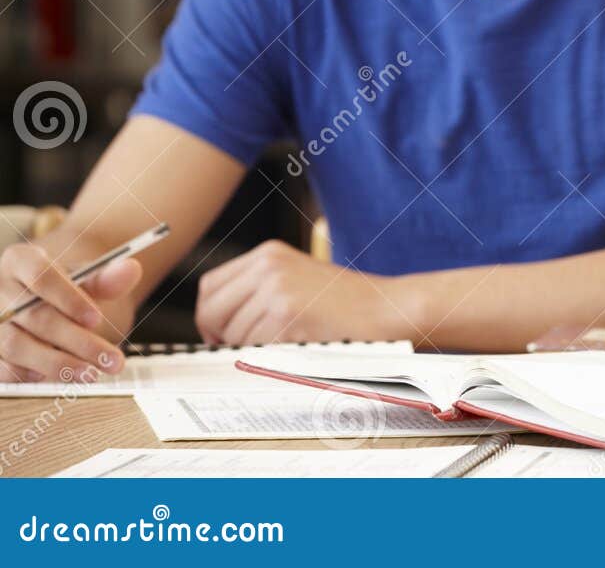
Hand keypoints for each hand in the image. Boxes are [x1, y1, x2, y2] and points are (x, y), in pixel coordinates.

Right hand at [0, 243, 139, 382]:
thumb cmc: (63, 287)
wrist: (41, 302)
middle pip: (34, 317)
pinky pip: (3, 368)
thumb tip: (131, 269)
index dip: (68, 298)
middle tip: (111, 359)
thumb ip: (106, 276)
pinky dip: (31, 375)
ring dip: (57, 363)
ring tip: (92, 374)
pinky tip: (60, 377)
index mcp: (20, 260)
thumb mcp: (85, 277)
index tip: (97, 319)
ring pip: (16, 346)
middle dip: (77, 341)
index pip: (40, 276)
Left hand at [194, 240, 408, 344]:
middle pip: (211, 312)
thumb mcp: (297, 279)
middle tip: (250, 346)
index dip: (211, 317)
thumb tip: (215, 323)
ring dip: (251, 349)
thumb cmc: (347, 302)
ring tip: (287, 341)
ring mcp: (277, 291)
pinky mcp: (287, 317)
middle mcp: (268, 267)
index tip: (224, 332)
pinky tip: (296, 346)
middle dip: (223, 336)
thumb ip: (257, 290)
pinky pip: (255, 349)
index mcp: (268, 254)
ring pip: (232, 336)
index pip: (210, 287)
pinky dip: (269, 357)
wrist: (387, 308)